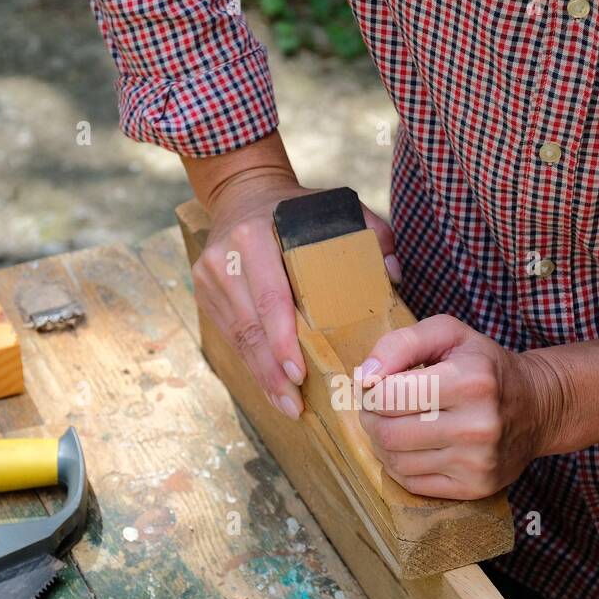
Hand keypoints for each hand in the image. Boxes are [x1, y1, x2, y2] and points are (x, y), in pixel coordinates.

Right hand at [192, 172, 398, 418]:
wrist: (241, 192)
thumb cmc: (296, 208)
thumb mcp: (335, 207)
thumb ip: (370, 232)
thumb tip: (393, 272)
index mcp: (253, 237)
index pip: (269, 298)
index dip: (282, 340)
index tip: (298, 373)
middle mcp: (223, 259)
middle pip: (250, 327)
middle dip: (273, 372)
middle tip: (296, 405)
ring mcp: (209, 278)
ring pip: (238, 338)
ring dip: (262, 376)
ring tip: (287, 405)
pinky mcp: (205, 293)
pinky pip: (231, 336)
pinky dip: (253, 363)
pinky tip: (273, 386)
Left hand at [357, 314, 565, 498]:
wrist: (538, 407)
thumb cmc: (484, 366)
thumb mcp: (449, 334)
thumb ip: (401, 343)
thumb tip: (364, 376)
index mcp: (471, 381)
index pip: (389, 396)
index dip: (371, 390)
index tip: (377, 385)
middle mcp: (479, 425)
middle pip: (388, 433)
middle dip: (371, 418)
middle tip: (378, 407)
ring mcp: (478, 462)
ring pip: (396, 461)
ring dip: (382, 443)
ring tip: (395, 424)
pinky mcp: (476, 488)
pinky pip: (412, 483)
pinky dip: (399, 465)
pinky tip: (411, 446)